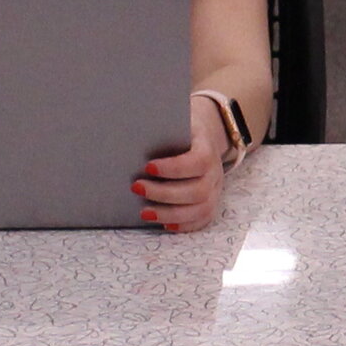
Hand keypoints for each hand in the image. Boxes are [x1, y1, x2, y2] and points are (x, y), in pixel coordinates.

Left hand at [135, 109, 229, 231]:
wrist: (204, 136)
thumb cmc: (181, 129)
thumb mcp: (174, 120)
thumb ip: (159, 128)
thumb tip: (129, 130)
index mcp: (207, 148)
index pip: (197, 161)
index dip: (174, 168)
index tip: (147, 166)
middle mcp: (215, 172)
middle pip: (197, 190)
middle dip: (164, 193)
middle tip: (136, 187)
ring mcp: (215, 190)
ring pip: (200, 209)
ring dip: (170, 214)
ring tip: (144, 212)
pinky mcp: (210, 204)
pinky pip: (201, 220)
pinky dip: (182, 225)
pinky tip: (162, 223)